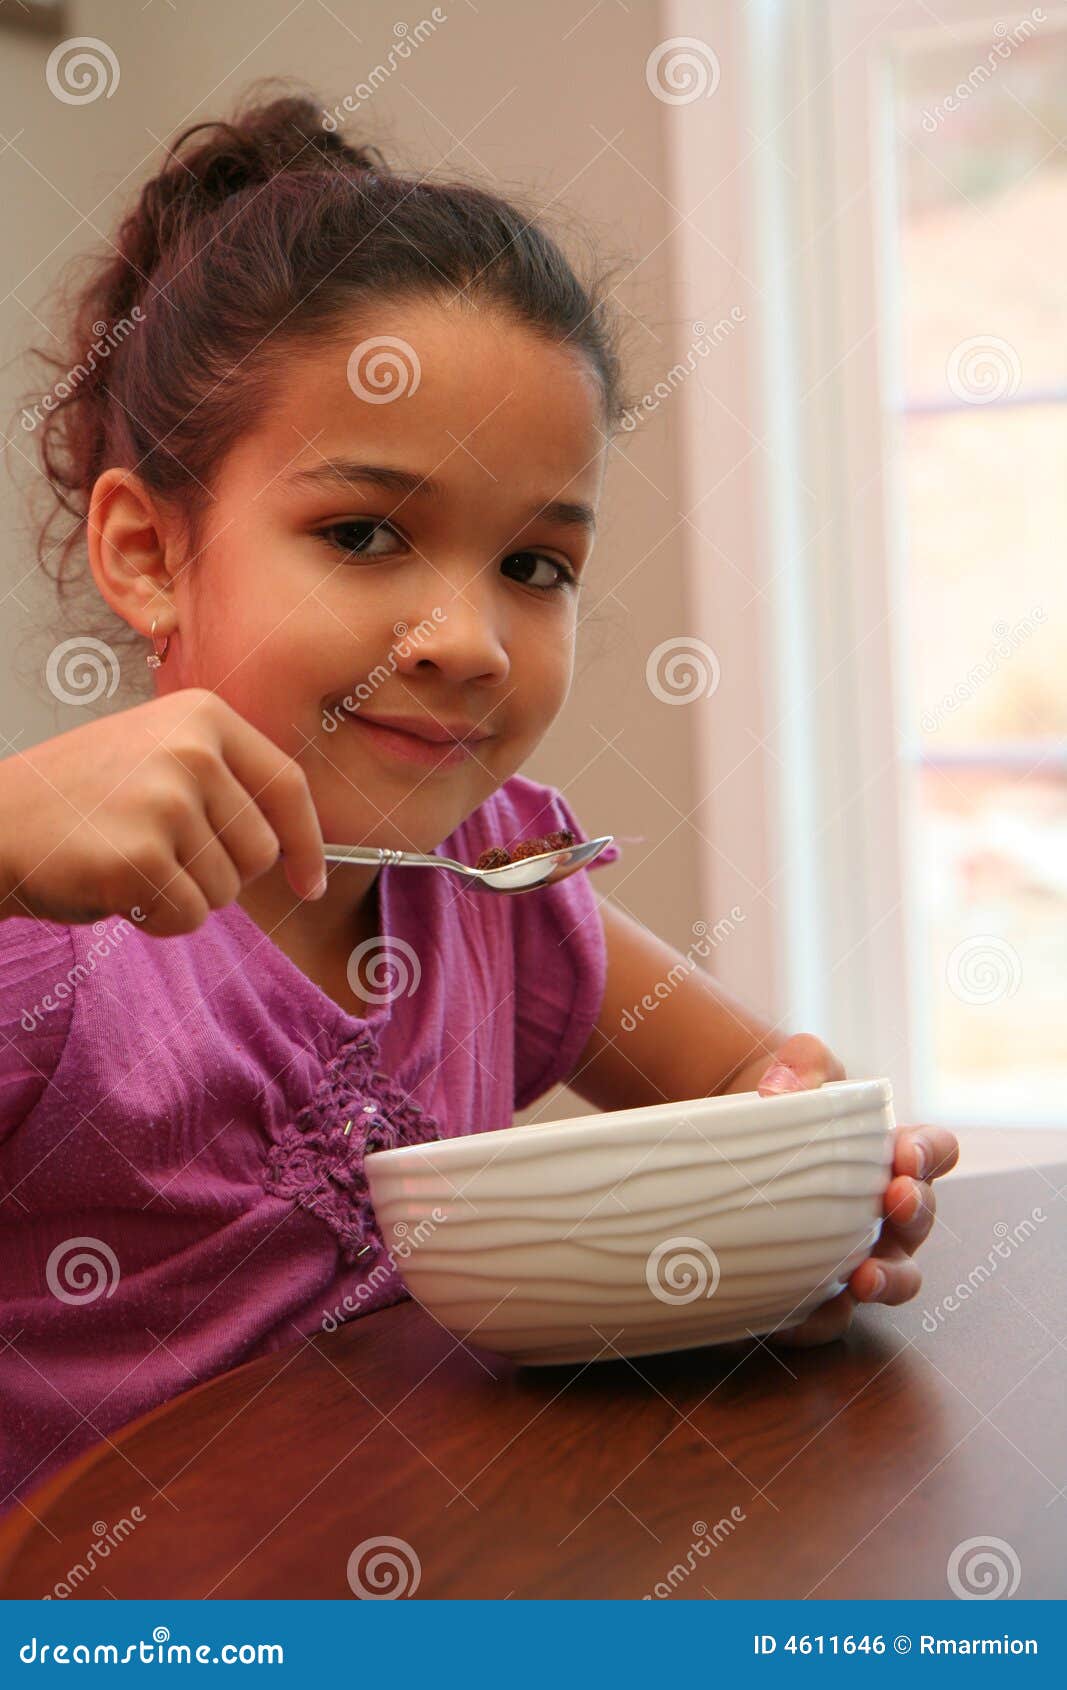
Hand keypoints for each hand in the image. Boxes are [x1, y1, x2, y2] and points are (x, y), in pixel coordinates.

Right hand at [0, 687, 326, 936]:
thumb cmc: (78, 801)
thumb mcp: (156, 753)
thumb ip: (223, 780)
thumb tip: (296, 843)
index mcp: (203, 716)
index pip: (288, 786)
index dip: (306, 843)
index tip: (309, 882)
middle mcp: (192, 749)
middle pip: (260, 850)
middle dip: (221, 874)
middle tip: (158, 857)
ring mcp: (166, 800)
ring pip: (227, 890)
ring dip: (184, 896)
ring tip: (128, 862)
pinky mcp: (140, 856)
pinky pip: (190, 916)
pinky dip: (158, 920)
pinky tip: (116, 887)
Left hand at [752, 1034, 960, 1346]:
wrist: (727, 1143)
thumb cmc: (781, 1103)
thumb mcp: (795, 1070)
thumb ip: (802, 1061)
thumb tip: (781, 1089)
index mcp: (896, 1155)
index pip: (936, 1153)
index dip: (931, 1155)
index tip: (906, 1153)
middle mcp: (887, 1211)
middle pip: (921, 1221)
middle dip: (917, 1213)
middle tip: (896, 1199)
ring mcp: (857, 1253)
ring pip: (894, 1279)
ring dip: (887, 1282)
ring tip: (866, 1277)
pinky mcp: (815, 1290)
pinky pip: (827, 1316)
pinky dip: (817, 1319)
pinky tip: (796, 1314)